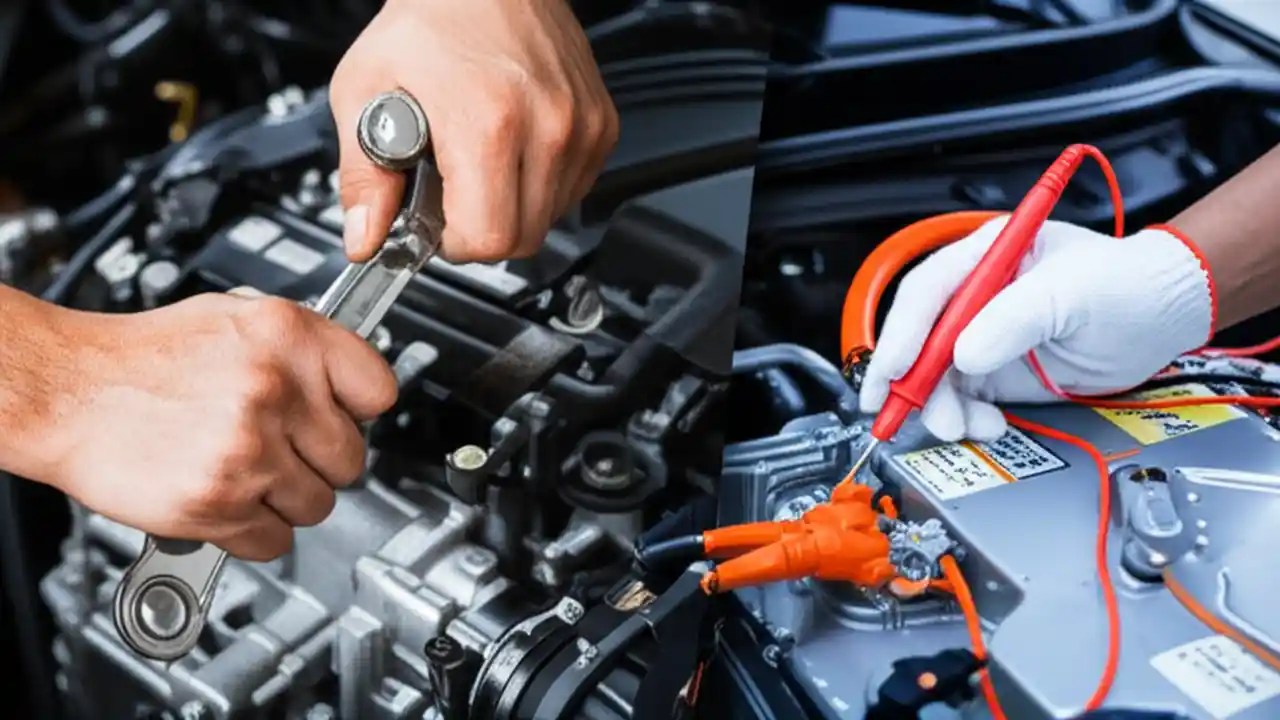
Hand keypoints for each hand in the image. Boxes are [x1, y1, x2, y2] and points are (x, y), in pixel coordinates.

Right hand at [44, 293, 397, 560]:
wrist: (67, 390)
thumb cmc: (144, 357)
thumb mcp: (235, 318)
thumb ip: (300, 348)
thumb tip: (348, 380)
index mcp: (288, 336)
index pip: (379, 390)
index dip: (360, 411)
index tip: (347, 418)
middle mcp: (274, 390)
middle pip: (352, 459)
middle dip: (320, 462)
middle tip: (284, 451)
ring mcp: (249, 450)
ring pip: (318, 506)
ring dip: (287, 499)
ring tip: (246, 472)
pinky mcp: (219, 502)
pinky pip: (276, 542)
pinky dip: (255, 533)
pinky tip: (230, 501)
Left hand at [330, 0, 618, 262]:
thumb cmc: (429, 22)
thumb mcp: (364, 92)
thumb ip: (361, 177)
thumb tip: (364, 237)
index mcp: (488, 125)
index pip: (488, 240)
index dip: (454, 242)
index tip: (437, 220)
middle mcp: (547, 127)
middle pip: (523, 240)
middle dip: (482, 229)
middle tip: (454, 190)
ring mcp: (581, 127)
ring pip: (551, 218)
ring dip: (514, 206)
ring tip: (482, 160)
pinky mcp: (601, 125)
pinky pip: (573, 189)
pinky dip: (542, 184)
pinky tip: (513, 149)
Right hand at [859, 218, 1214, 441]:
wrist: (1165, 317)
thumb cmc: (1127, 284)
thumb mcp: (1071, 292)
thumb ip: (1014, 319)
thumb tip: (964, 356)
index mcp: (986, 256)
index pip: (927, 293)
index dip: (905, 332)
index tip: (895, 369)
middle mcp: (975, 296)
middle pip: (919, 336)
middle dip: (906, 378)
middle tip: (895, 411)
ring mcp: (983, 335)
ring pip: (936, 374)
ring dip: (939, 405)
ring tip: (959, 426)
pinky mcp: (996, 372)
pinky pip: (962, 398)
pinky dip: (964, 417)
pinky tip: (984, 426)